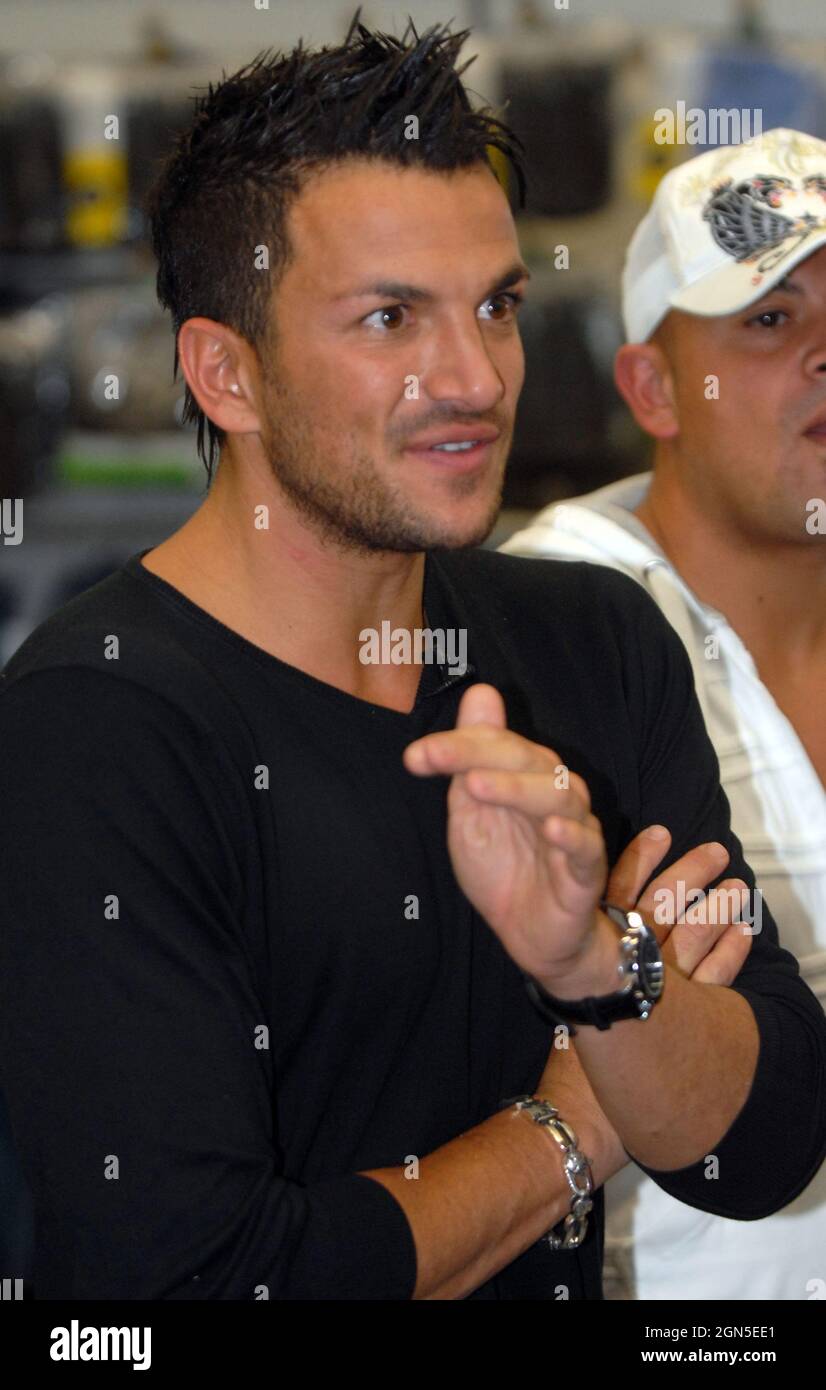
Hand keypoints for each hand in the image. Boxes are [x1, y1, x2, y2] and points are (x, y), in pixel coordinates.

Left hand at [404, 684, 606, 986]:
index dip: (456, 744)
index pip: (495, 744)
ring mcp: (576, 828)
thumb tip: (479, 693)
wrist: (529, 935)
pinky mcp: (587, 869)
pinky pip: (586, 845)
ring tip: (477, 786)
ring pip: (558, 794)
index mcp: (526, 775)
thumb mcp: (473, 813)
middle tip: (434, 757)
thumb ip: (472, 760)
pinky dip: (570, 833)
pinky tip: (549, 828)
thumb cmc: (504, 868)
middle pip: (525, 759)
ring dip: (516, 787)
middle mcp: (556, 792)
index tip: (415, 755)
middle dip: (475, 753)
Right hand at [539, 829, 752, 1181]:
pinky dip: (732, 951)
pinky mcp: (686, 1023)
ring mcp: (659, 992)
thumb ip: (578, 968)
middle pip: (662, 906)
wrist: (577, 1118)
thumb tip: (585, 934)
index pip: (616, 894)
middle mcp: (625, 965)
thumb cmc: (564, 1067)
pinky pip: (717, 978)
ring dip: (719, 908)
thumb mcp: (565, 1005)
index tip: (657, 833)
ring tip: (739, 887)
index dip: (639, 862)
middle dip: (690, 874)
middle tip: (714, 851)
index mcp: (591, 956)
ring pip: (694, 936)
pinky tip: (746, 932)